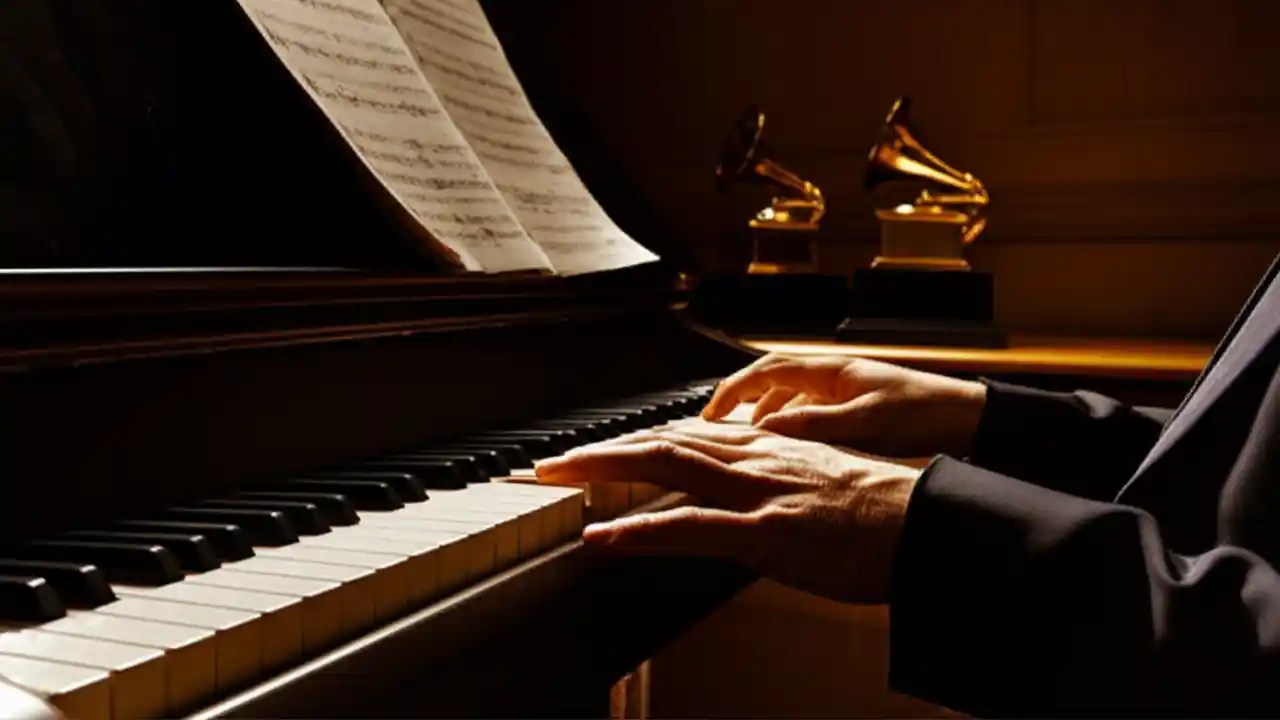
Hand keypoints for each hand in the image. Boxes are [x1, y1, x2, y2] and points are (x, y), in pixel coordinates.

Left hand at [534, 421, 919, 603]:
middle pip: (662, 442)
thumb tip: (741, 499)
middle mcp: (755, 458)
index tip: (594, 450)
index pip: (685, 435)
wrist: (932, 523)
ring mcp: (758, 492)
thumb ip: (774, 484)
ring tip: (554, 480)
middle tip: (549, 462)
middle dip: (600, 450)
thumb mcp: (819, 486)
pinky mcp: (767, 532)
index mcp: (768, 448)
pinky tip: (601, 537)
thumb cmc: (886, 512)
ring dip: (603, 473)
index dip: (633, 441)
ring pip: (666, 468)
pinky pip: (690, 529)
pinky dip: (639, 532)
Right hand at [702, 353, 987, 457]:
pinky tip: (794, 459)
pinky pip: (813, 421)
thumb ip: (812, 425)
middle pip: (773, 387)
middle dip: (743, 408)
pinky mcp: (859, 415)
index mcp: (831, 371)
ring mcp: (846, 396)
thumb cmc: (924, 415)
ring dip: (770, 425)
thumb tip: (761, 430)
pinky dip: (795, 436)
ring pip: (793, 406)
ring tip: (753, 453)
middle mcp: (834, 379)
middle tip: (720, 436)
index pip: (766, 371)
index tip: (709, 415)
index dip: (732, 390)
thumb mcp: (864, 422)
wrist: (972, 421)